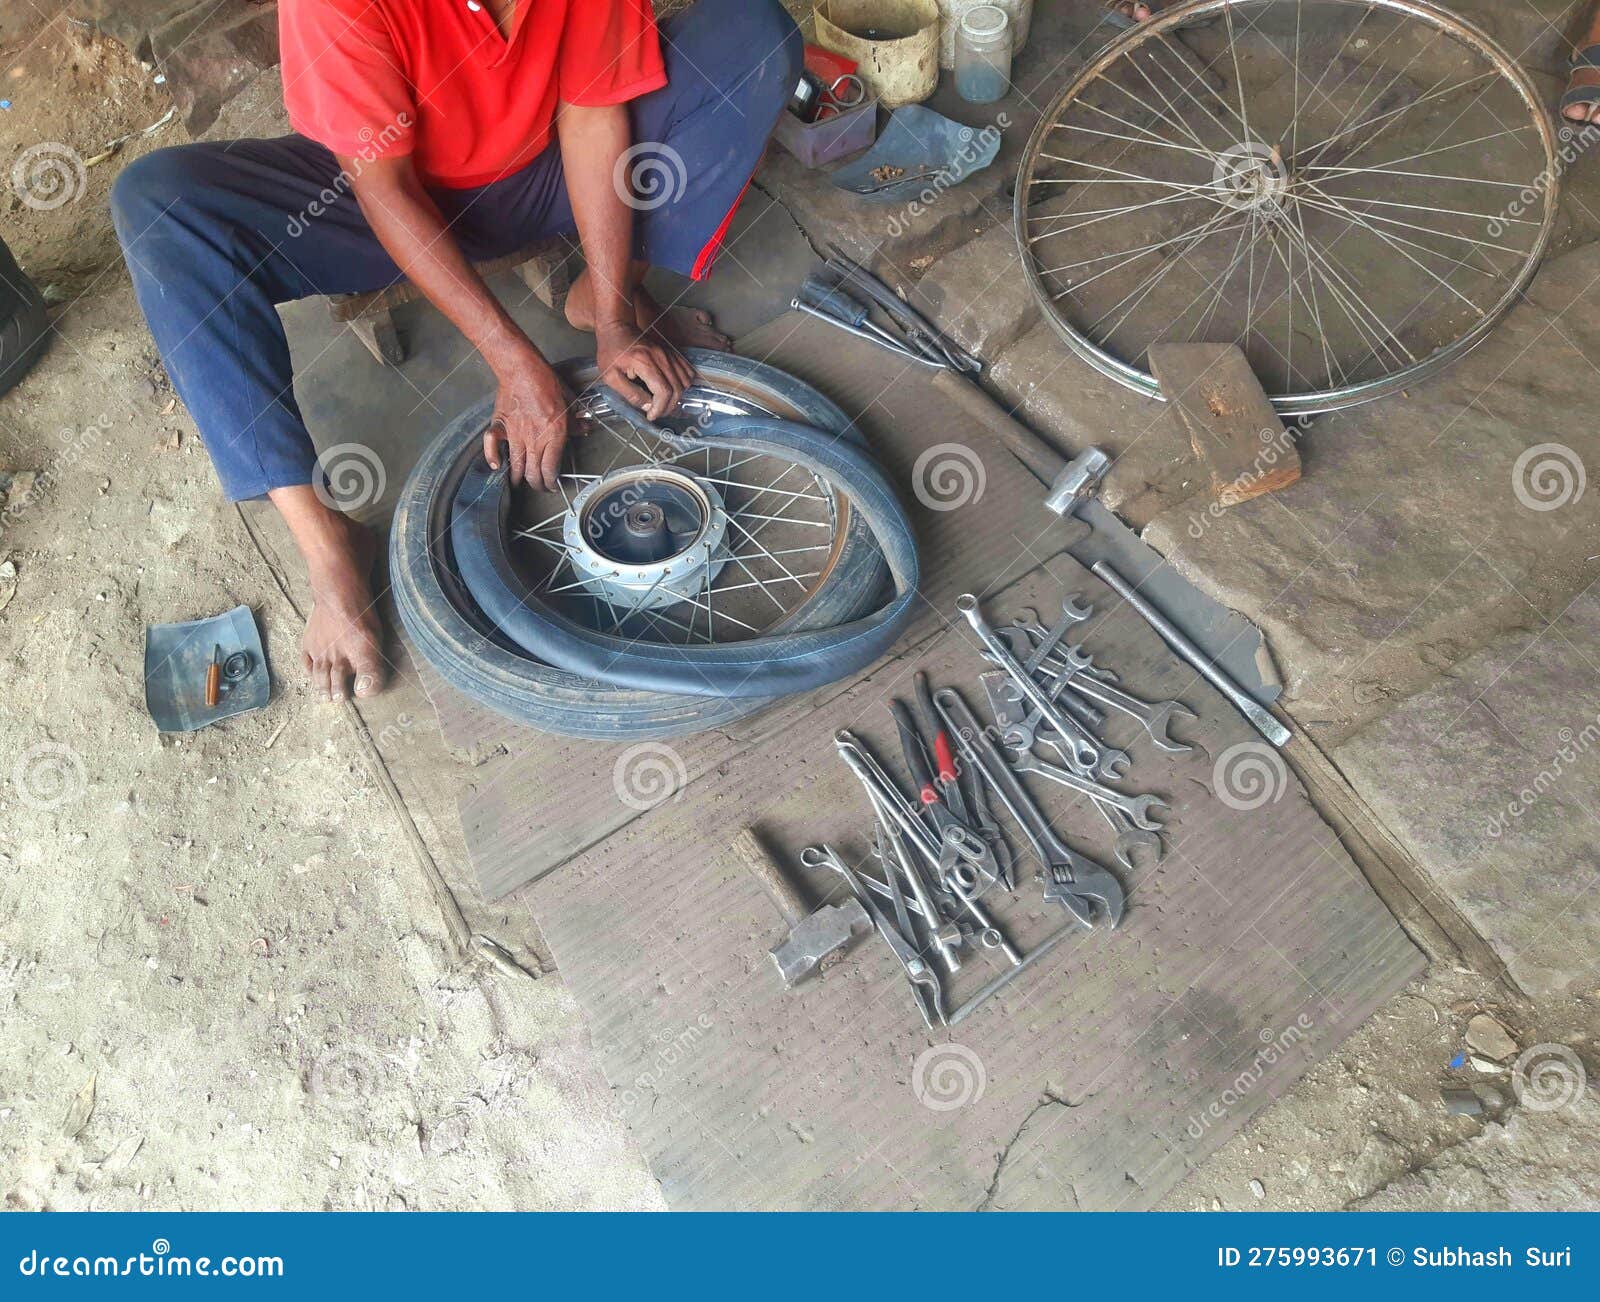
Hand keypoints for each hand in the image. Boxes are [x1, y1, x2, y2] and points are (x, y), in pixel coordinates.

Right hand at [482, 347, 570, 490]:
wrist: (522, 368)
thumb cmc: (546, 381)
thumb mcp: (569, 401)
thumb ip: (576, 421)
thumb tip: (585, 429)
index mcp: (554, 435)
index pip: (551, 470)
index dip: (551, 482)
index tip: (553, 485)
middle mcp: (534, 439)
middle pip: (533, 474)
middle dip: (538, 485)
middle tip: (540, 486)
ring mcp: (515, 434)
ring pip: (516, 466)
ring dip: (519, 478)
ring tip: (522, 481)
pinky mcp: (500, 425)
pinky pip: (492, 446)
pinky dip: (492, 457)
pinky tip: (496, 465)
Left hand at [595, 320, 694, 420]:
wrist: (617, 327)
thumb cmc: (611, 350)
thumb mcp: (610, 376)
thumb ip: (629, 393)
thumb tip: (646, 406)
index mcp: (644, 362)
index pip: (663, 391)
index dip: (659, 408)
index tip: (651, 415)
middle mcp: (661, 357)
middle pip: (677, 389)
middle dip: (668, 407)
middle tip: (656, 412)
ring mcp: (668, 354)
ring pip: (685, 382)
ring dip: (676, 397)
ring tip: (663, 403)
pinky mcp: (672, 353)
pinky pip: (687, 372)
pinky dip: (683, 385)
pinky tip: (671, 390)